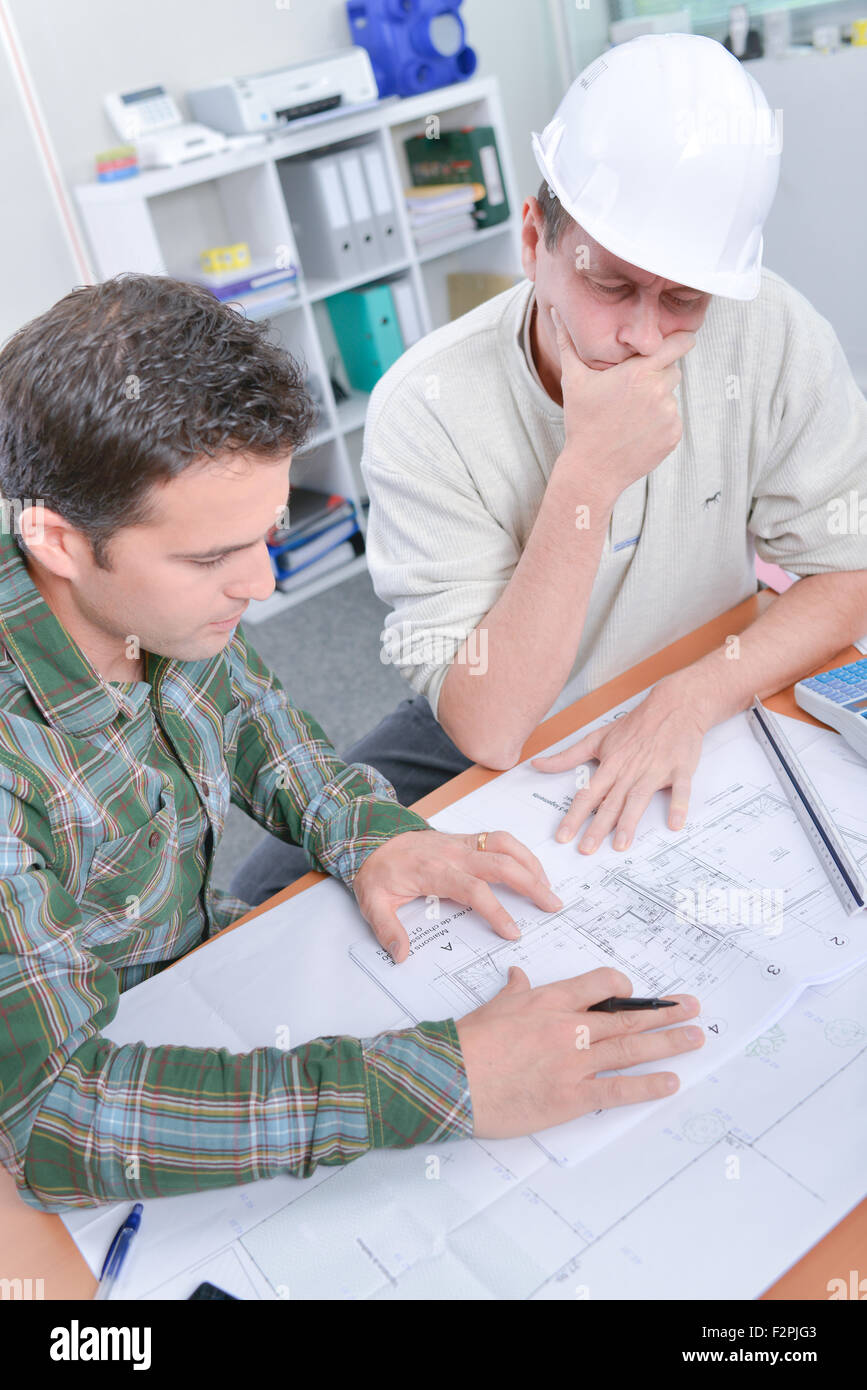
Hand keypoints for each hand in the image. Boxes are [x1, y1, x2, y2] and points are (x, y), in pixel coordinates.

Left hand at [352, 828, 562, 962]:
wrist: (373, 837)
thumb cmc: (378, 871)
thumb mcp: (373, 902)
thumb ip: (387, 929)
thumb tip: (401, 955)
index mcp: (435, 871)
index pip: (473, 889)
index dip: (496, 910)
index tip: (512, 931)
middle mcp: (454, 853)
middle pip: (501, 863)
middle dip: (531, 884)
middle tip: (552, 905)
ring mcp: (462, 843)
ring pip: (505, 845)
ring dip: (531, 864)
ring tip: (548, 887)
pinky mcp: (467, 839)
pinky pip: (500, 839)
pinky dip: (521, 852)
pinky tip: (531, 869)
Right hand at [456, 966, 703, 1136]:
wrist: (450, 1079)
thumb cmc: (467, 1042)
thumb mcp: (494, 1006)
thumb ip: (514, 990)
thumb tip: (518, 975)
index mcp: (550, 1001)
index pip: (600, 984)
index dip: (623, 987)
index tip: (636, 994)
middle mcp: (569, 1028)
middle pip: (627, 1017)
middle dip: (664, 1013)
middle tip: (692, 1008)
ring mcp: (574, 1063)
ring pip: (631, 1049)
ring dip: (668, 1043)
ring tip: (695, 1037)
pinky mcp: (572, 1097)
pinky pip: (619, 1091)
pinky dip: (648, 1086)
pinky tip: (671, 1081)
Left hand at [531, 678, 707, 852]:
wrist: (674, 705)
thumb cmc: (635, 724)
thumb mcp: (597, 737)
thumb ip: (568, 756)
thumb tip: (538, 764)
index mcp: (610, 764)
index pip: (587, 794)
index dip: (573, 816)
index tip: (562, 836)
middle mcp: (630, 769)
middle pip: (610, 802)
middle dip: (597, 827)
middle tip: (586, 850)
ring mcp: (655, 769)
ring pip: (639, 798)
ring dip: (630, 822)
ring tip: (621, 845)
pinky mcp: (680, 768)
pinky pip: (680, 789)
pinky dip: (678, 805)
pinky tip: (674, 824)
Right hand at [551, 305, 695, 497]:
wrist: (592, 469)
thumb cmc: (582, 422)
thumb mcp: (573, 380)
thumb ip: (568, 343)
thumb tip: (553, 312)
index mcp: (639, 372)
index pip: (678, 345)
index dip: (683, 340)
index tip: (685, 339)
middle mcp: (659, 391)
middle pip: (673, 370)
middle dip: (658, 375)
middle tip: (633, 391)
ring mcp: (669, 415)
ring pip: (671, 397)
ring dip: (657, 401)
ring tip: (630, 416)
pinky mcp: (673, 435)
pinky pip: (673, 420)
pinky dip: (660, 424)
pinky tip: (637, 432)